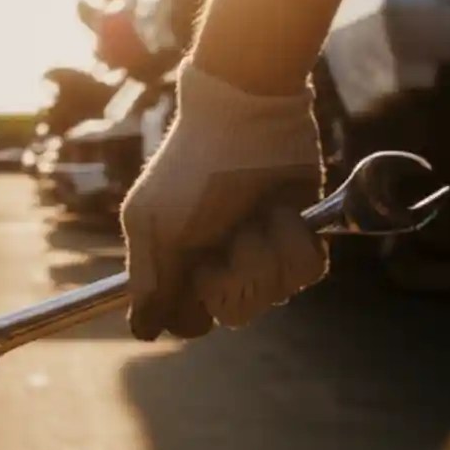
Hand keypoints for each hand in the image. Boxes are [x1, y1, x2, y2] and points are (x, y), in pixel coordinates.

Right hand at [120, 59, 327, 339]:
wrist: (246, 116)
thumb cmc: (191, 169)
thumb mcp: (156, 225)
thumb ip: (152, 285)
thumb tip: (142, 334)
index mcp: (179, 264)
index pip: (189, 322)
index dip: (197, 307)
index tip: (197, 271)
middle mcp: (220, 263)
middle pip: (236, 313)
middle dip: (238, 273)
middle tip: (229, 233)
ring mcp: (261, 251)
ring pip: (276, 295)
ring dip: (266, 248)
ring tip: (257, 212)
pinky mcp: (298, 237)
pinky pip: (308, 273)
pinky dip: (295, 240)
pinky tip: (281, 210)